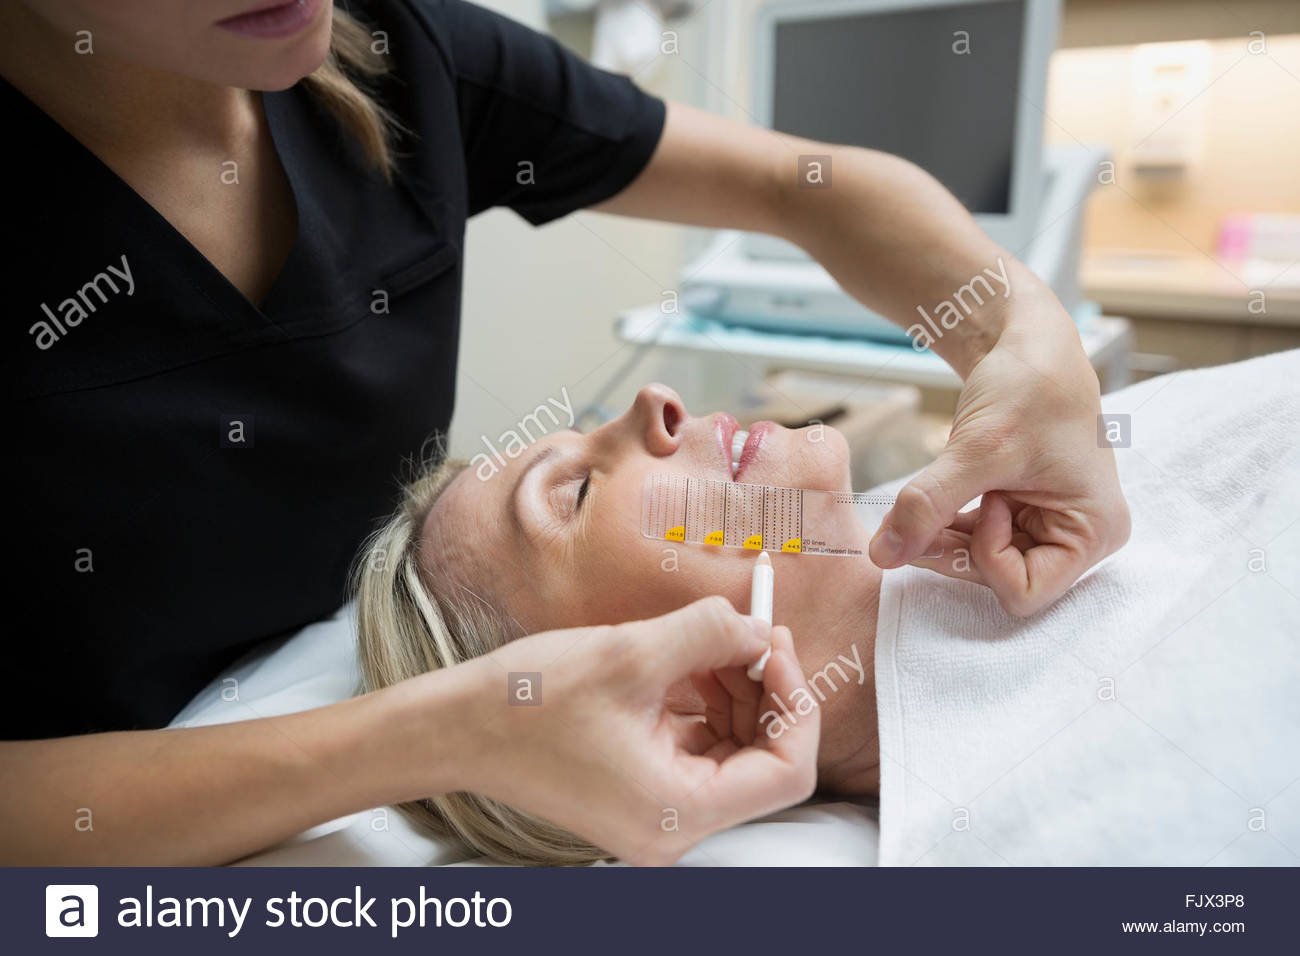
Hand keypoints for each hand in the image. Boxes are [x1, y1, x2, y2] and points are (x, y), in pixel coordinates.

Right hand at [455, 597, 818, 864]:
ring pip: (733, 749)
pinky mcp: (640, 787)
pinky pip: (696, 745)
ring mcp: (657, 809)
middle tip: (753, 631)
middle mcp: (675, 825)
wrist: (456, 727)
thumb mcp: (631, 653)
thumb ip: (711, 634)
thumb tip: (760, 629)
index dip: (794, 703)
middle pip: (763, 760)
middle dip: (765, 691)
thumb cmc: (529, 703)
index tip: (776, 647)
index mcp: (679, 811)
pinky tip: (689, 659)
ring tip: (713, 639)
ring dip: (735, 690)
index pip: (786, 772)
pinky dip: (703, 701)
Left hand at [869, 296, 1130, 615]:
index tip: (987, 503)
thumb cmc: (1028, 387)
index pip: (1023, 592)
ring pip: (982, 565)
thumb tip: (880, 556)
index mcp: (1094, 532)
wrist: (1028, 344)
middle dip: (955, 550)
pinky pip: (977, 541)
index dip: (986, 558)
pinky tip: (932, 500)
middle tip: (922, 512)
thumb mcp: (975, 450)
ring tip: (927, 499)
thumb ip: (926, 505)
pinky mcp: (1024, 514)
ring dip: (944, 539)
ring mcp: (1051, 526)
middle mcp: (1080, 538)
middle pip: (1001, 581)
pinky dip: (947, 526)